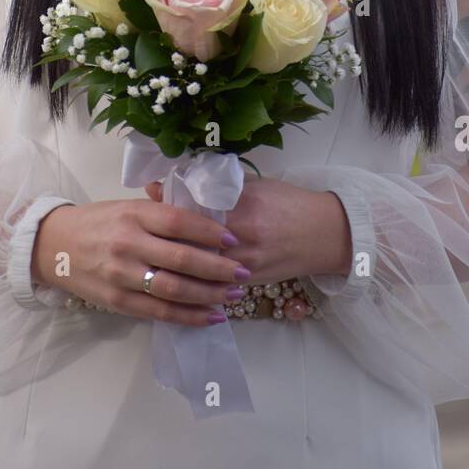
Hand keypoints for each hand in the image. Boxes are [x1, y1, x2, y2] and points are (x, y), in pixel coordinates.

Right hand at [31, 200, 250, 327]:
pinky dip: (187, 316)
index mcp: (134, 214)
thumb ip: (162, 213)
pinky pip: (158, 312)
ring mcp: (121, 275)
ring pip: (173, 289)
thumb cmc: (100, 222)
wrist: (54, 245)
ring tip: (233, 295)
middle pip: (181, 258)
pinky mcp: (117, 301)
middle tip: (243, 272)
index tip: (233, 240)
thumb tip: (209, 222)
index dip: (210, 232)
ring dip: (208, 294)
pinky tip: (209, 316)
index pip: (179, 221)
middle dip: (219, 268)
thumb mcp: (129, 207)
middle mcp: (128, 243)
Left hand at [143, 176, 351, 282]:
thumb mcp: (255, 185)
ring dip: (176, 267)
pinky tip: (176, 280)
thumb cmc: (290, 202)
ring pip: (200, 271)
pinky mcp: (251, 283)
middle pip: (192, 246)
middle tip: (141, 239)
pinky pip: (215, 286)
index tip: (144, 208)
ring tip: (152, 260)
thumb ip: (215, 185)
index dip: (166, 212)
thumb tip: (170, 182)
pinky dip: (196, 284)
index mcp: (243, 208)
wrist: (327, 234)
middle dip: (165, 244)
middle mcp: (244, 240)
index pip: (195, 213)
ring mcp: (247, 265)